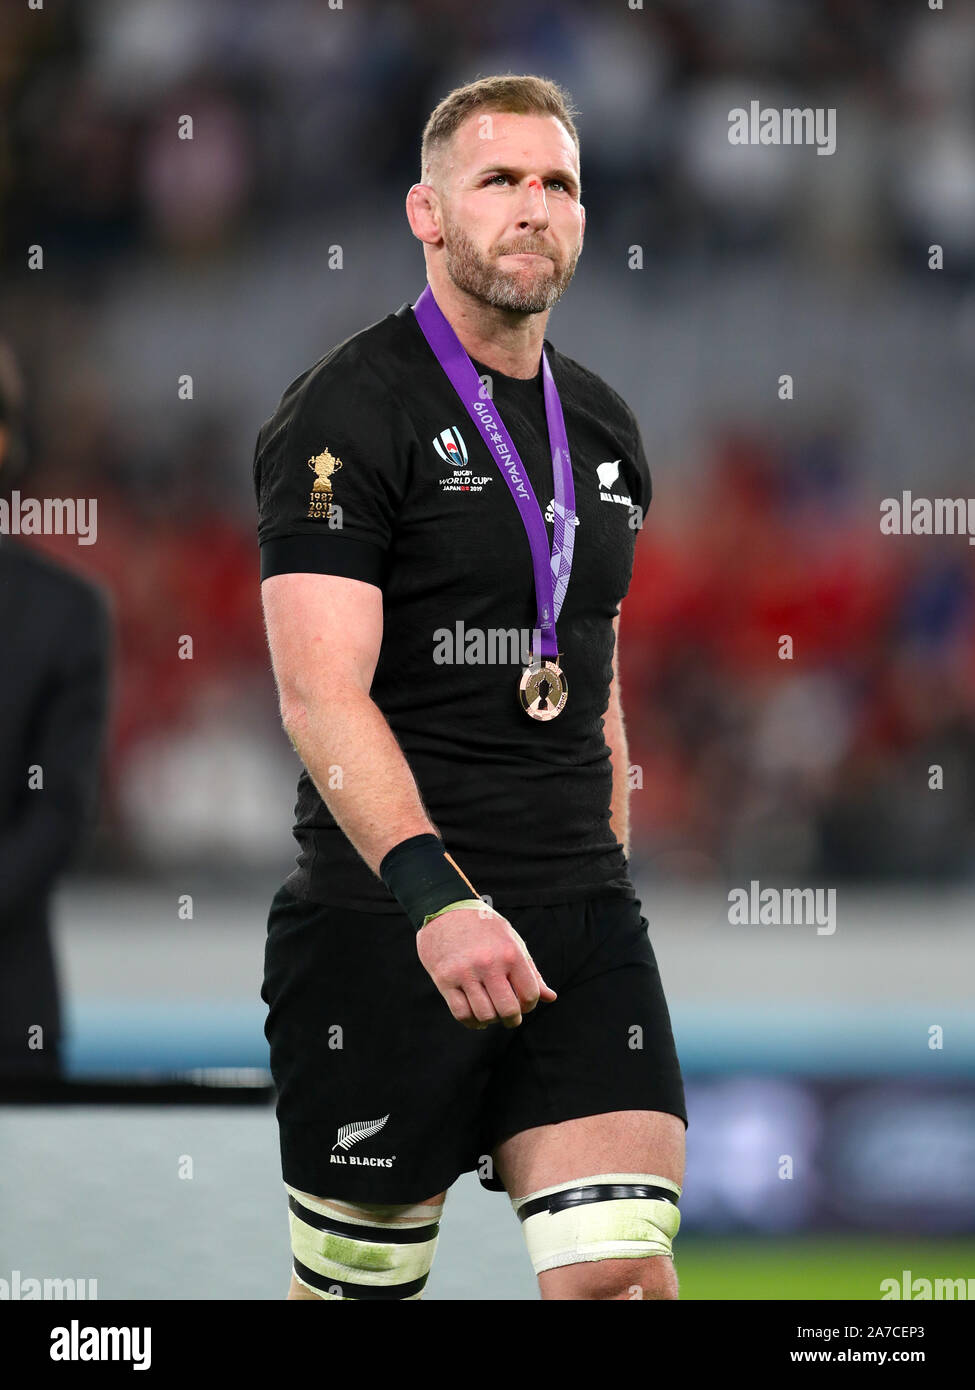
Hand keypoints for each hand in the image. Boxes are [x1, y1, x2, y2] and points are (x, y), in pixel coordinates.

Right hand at [416, 905, 556, 1029]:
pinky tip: (476, 1017)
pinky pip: (461, 1014)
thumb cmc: (485, 927)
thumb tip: (551, 998)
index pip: (530, 995)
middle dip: (512, 1020)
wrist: (445, 909)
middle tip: (510, 1018)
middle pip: (508, 1010)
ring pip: (485, 1015)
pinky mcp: (444, 979)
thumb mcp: (511, 941)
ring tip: (491, 1014)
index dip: (529, 1005)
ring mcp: (465, 972)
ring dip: (491, 1021)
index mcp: (510, 953)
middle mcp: (489, 964)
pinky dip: (471, 1022)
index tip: (523, 1003)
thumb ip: (530, 971)